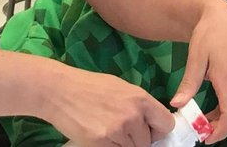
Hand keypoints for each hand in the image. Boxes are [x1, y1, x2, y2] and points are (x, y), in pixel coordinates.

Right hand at [47, 67, 174, 146]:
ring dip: (124, 144)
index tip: (150, 129)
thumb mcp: (122, 88)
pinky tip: (101, 135)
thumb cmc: (90, 87)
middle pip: (148, 141)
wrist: (59, 91)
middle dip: (138, 138)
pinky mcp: (101, 143)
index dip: (158, 129)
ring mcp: (117, 131)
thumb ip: (140, 106)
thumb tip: (152, 122)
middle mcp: (133, 115)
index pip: (167, 124)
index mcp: (141, 99)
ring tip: (109, 129)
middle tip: (121, 128)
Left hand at [171, 0, 226, 143]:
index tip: (206, 137)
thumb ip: (188, 84)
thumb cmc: (208, 35)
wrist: (224, 17)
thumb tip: (177, 105)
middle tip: (201, 129)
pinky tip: (215, 105)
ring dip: (225, 118)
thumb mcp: (195, 58)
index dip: (219, 131)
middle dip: (220, 127)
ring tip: (205, 118)